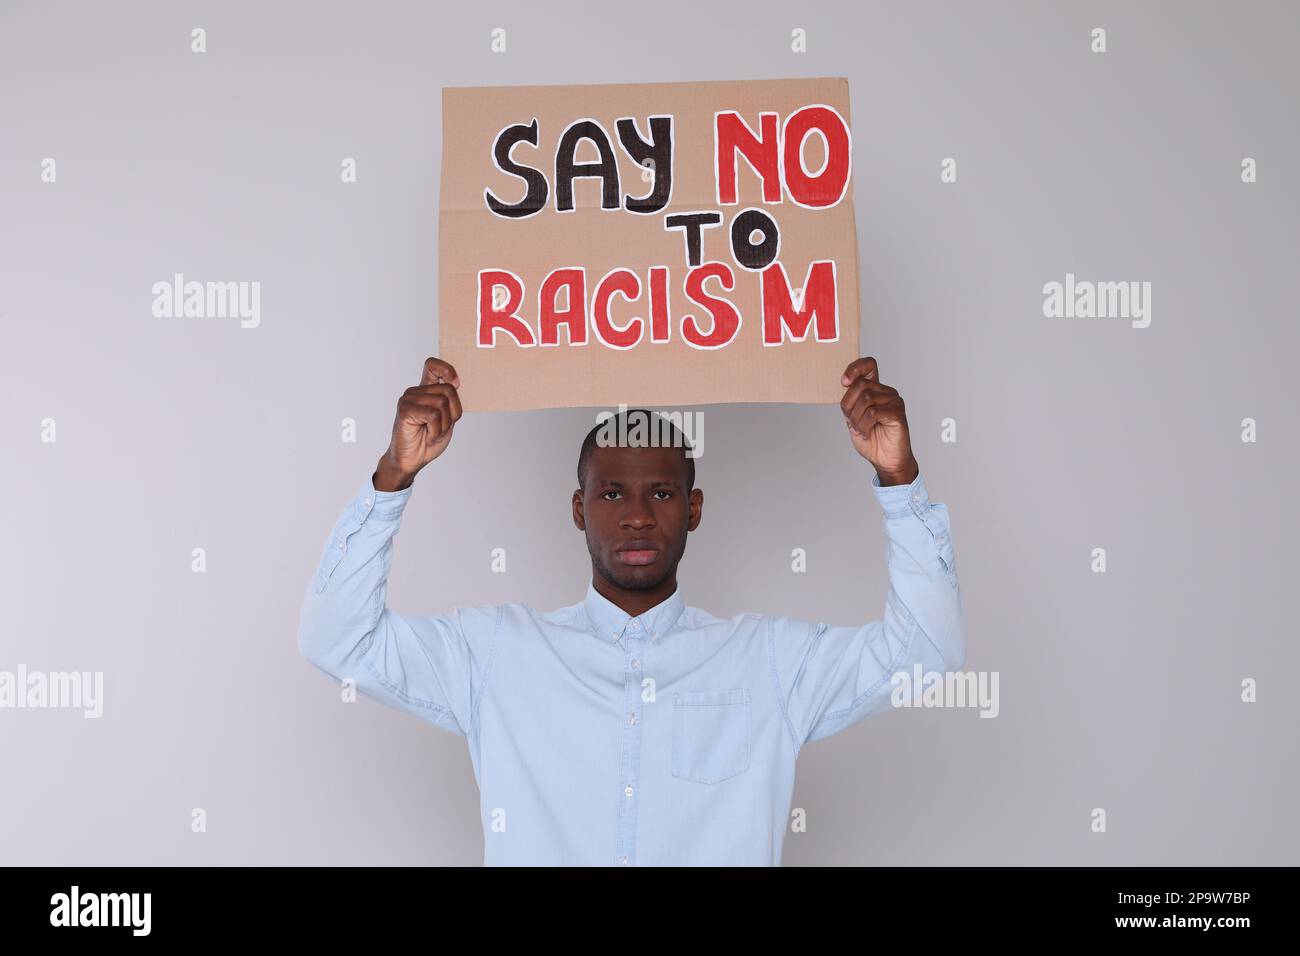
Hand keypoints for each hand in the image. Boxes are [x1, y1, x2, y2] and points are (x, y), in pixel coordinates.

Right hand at [373, 357, 462, 491]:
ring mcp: (408, 400)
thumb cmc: (428, 440)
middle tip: (441, 428)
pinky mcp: (405, 410)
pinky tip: (428, 437)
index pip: (432, 365)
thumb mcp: (446, 419)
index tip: (456, 383)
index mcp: (425, 391)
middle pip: (448, 390)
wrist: (411, 460)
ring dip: (444, 424)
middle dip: (452, 413)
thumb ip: (450, 402)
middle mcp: (415, 392)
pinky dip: (436, 431)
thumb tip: (454, 384)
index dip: (447, 369)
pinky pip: (433, 415)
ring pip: (442, 402)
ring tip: (432, 433)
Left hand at [839, 357, 917, 485]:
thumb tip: (847, 384)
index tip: (844, 382)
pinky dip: (864, 425)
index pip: (868, 365)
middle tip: (851, 422)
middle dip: (849, 405)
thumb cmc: (872, 440)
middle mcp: (886, 392)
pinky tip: (866, 433)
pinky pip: (873, 412)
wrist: (886, 460)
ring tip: (860, 430)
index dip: (854, 368)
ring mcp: (893, 401)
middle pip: (860, 385)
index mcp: (875, 390)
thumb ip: (851, 402)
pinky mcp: (897, 413)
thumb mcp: (854, 418)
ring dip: (856, 418)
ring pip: (866, 398)